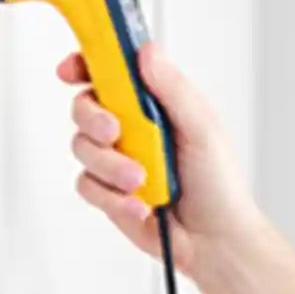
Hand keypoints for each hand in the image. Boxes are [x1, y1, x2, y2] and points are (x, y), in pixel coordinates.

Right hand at [57, 41, 262, 279]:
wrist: (215, 241)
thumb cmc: (220, 184)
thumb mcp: (203, 129)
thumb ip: (173, 89)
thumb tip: (147, 52)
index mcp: (156, 103)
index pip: (114, 72)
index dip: (88, 63)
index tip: (74, 68)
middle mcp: (133, 127)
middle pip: (85, 105)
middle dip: (93, 117)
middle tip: (114, 130)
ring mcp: (117, 159)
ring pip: (82, 146)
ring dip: (111, 164)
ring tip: (141, 179)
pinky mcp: (108, 191)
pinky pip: (87, 184)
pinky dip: (112, 195)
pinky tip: (140, 203)